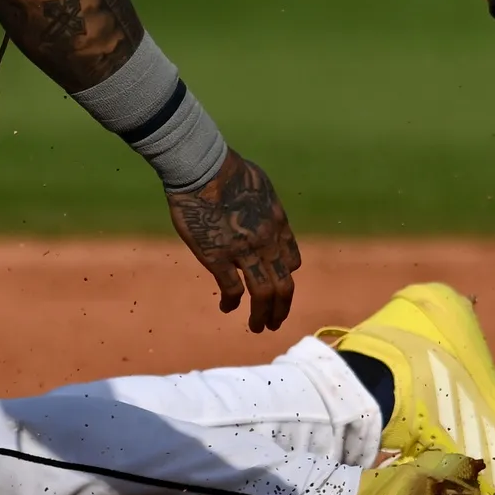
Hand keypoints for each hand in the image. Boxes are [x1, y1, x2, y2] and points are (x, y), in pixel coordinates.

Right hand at [166, 150, 298, 331]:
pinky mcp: (219, 258)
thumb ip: (262, 205)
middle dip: (281, 308)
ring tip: (257, 327)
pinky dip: (232, 303)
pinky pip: (232, 289)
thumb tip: (258, 208)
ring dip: (261, 315)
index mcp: (278, 224)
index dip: (285, 276)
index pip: (291, 260)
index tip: (277, 285)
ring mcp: (244, 252)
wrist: (202, 168)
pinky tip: (226, 308)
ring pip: (263, 294)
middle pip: (284, 285)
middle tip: (274, 322)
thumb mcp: (259, 185)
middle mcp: (267, 242)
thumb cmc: (225, 168)